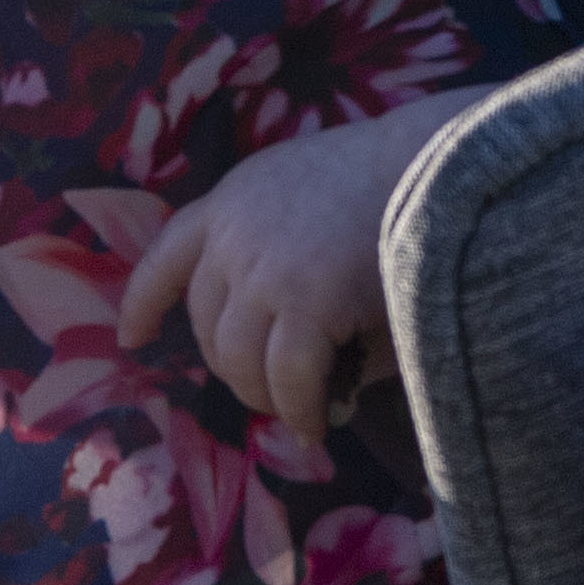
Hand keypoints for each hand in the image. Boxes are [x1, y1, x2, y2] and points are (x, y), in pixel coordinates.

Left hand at [119, 111, 430, 438]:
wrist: (450, 161)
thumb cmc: (403, 180)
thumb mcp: (322, 200)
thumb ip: (289, 257)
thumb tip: (286, 351)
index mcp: (235, 198)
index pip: (168, 252)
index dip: (145, 301)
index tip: (132, 338)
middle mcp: (234, 232)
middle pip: (206, 324)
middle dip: (233, 365)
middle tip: (272, 388)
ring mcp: (264, 268)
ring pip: (239, 361)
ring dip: (265, 395)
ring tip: (298, 410)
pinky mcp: (304, 302)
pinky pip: (288, 379)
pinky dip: (301, 409)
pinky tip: (318, 423)